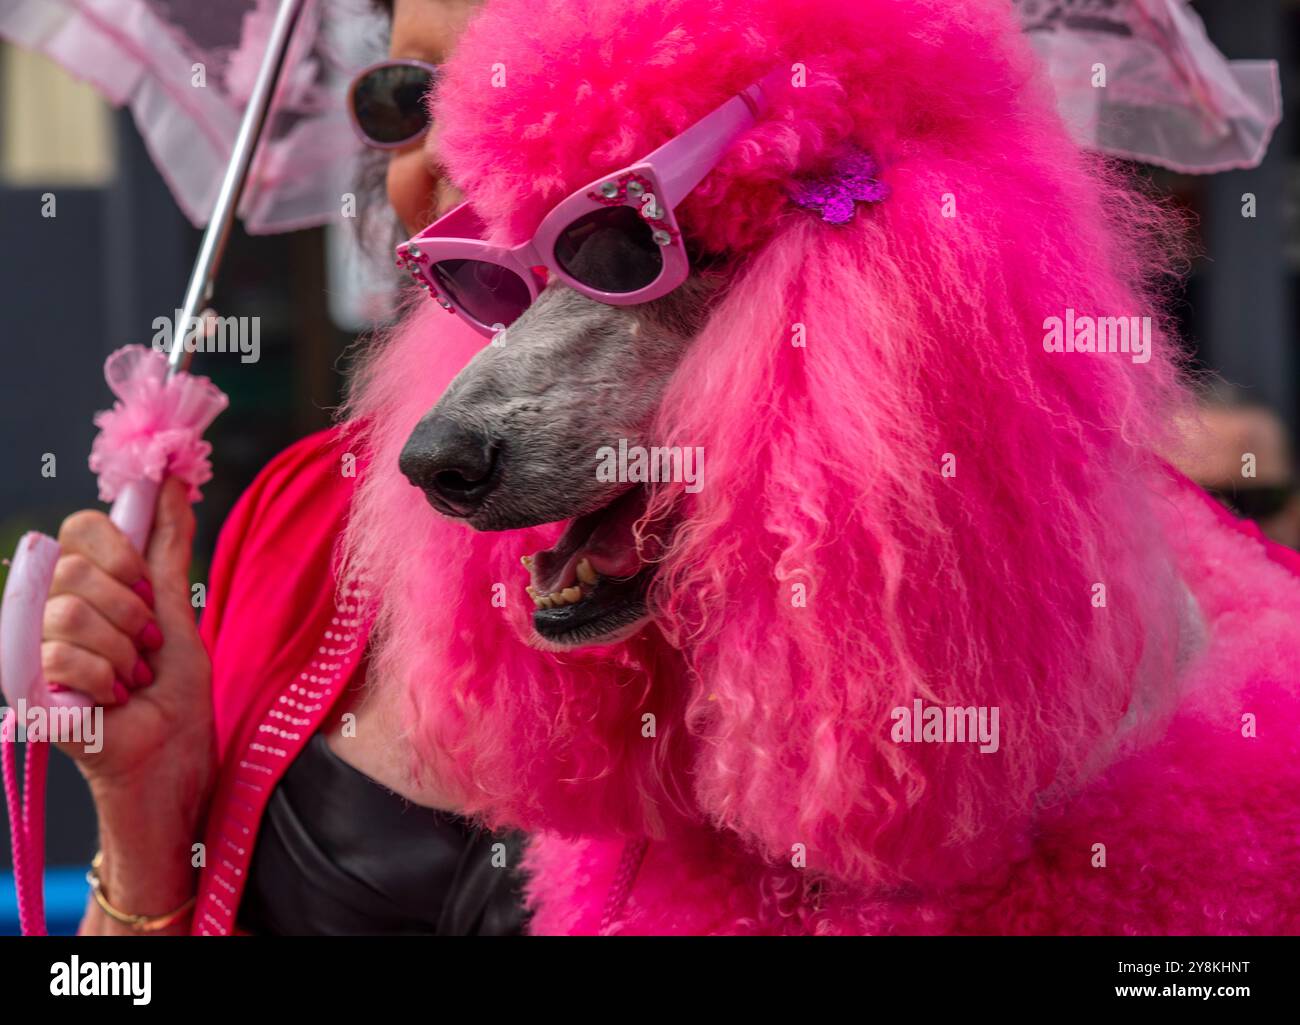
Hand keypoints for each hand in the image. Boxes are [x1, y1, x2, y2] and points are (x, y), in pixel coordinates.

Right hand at [44, 476, 215, 821]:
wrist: (175, 752)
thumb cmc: (172, 687)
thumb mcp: (177, 606)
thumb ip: (167, 544)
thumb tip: (173, 479)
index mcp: (78, 586)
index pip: (79, 527)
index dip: (121, 554)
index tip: (149, 591)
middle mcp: (44, 611)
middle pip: (75, 569)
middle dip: (132, 611)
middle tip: (146, 644)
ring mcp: (29, 651)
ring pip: (69, 614)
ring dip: (121, 649)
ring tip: (133, 675)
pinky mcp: (24, 690)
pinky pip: (60, 657)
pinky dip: (105, 679)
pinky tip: (114, 698)